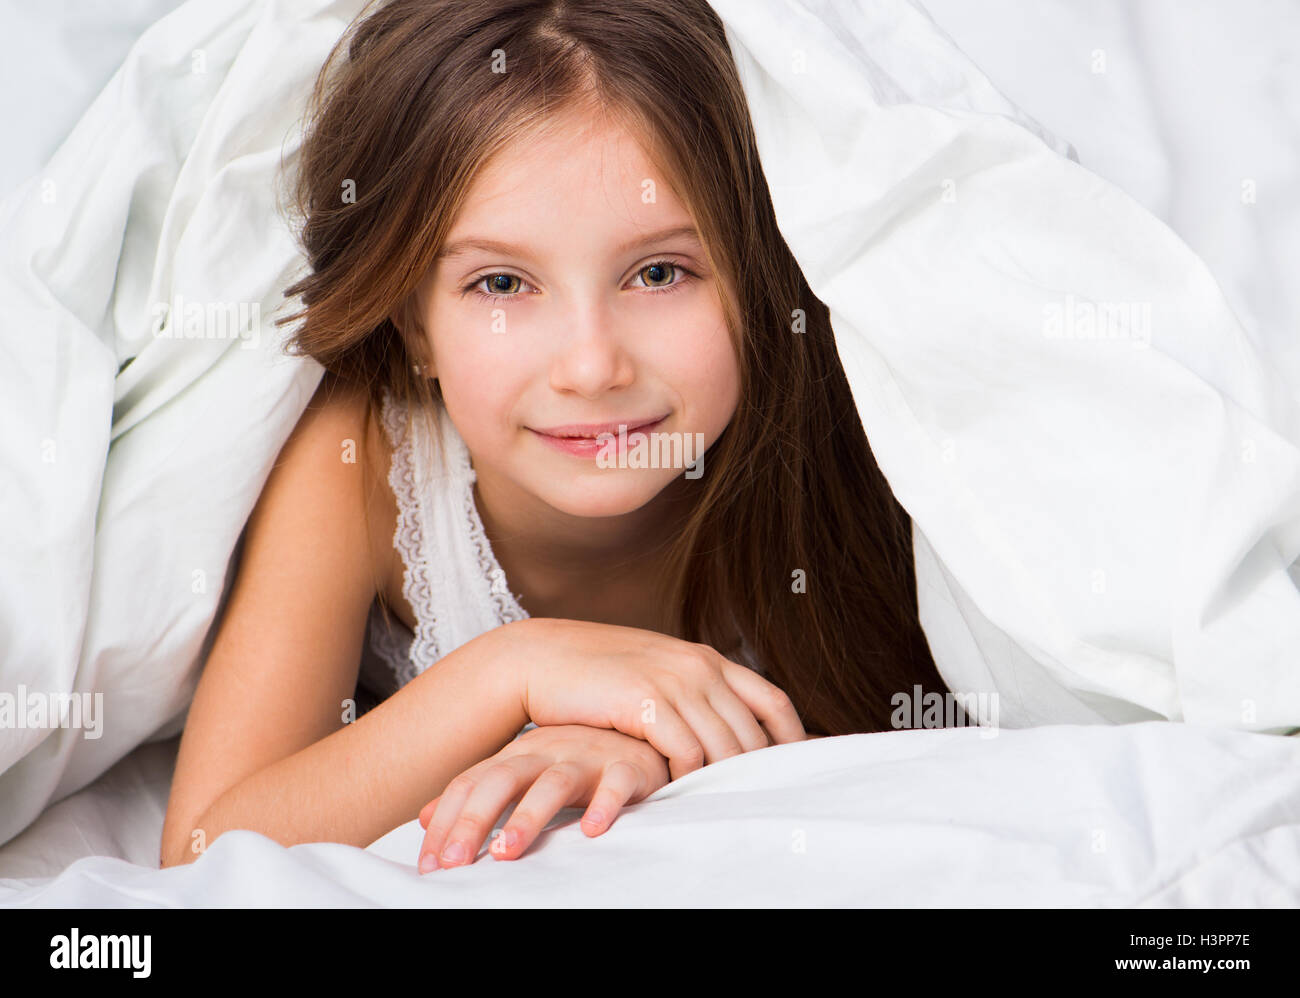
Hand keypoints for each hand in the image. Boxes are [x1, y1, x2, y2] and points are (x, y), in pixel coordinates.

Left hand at [415, 724, 670, 871]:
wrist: (640, 727)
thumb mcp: (523, 771)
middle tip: (453, 864)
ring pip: (553, 783)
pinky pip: (617, 783)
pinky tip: (592, 830)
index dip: (447, 822)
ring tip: (506, 853)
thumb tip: (425, 818)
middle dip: (474, 821)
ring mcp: (588, 756)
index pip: (471, 784)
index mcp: (518, 754)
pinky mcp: (628, 766)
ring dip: (527, 818)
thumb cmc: (578, 757)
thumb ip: (478, 792)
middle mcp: (548, 751)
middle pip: (502, 780)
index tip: (429, 864)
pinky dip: (605, 805)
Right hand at [493, 617, 805, 779]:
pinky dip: (688, 780)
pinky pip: (686, 753)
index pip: (773, 701)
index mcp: (707, 658)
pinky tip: (680, 796)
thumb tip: (724, 733)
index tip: (797, 772)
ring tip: (724, 812)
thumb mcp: (656, 675)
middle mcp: (699, 666)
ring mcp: (674, 681)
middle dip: (759, 775)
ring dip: (723, 784)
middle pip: (753, 733)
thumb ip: (692, 697)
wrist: (542, 658)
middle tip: (761, 808)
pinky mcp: (646, 701)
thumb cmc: (597, 675)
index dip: (793, 740)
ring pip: (723, 747)